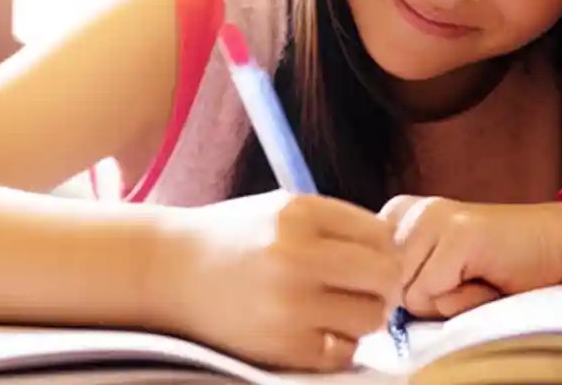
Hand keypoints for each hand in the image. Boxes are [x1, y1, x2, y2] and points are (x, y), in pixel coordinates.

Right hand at [160, 190, 402, 371]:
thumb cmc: (231, 239)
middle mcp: (295, 256)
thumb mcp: (280, 209)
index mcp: (299, 213)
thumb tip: (394, 248)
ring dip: (364, 316)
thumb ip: (334, 224)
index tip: (371, 259)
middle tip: (366, 289)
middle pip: (386, 276)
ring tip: (337, 310)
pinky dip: (339, 345)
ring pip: (371, 317)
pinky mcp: (280, 346)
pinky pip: (343, 352)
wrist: (167, 271)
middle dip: (385, 284)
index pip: (381, 234)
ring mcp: (288, 304)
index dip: (385, 249)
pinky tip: (318, 331)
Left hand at [380, 196, 561, 318]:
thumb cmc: (496, 269)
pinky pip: (431, 294)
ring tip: (475, 277)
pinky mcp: (459, 233)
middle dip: (424, 298)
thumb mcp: (434, 274)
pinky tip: (486, 278)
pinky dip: (462, 302)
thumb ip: (401, 283)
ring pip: (406, 294)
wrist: (558, 247)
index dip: (407, 294)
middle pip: (384, 288)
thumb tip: (382, 305)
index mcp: (396, 215)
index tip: (444, 276)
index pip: (366, 277)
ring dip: (443, 301)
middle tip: (464, 278)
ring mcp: (432, 217)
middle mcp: (408, 210)